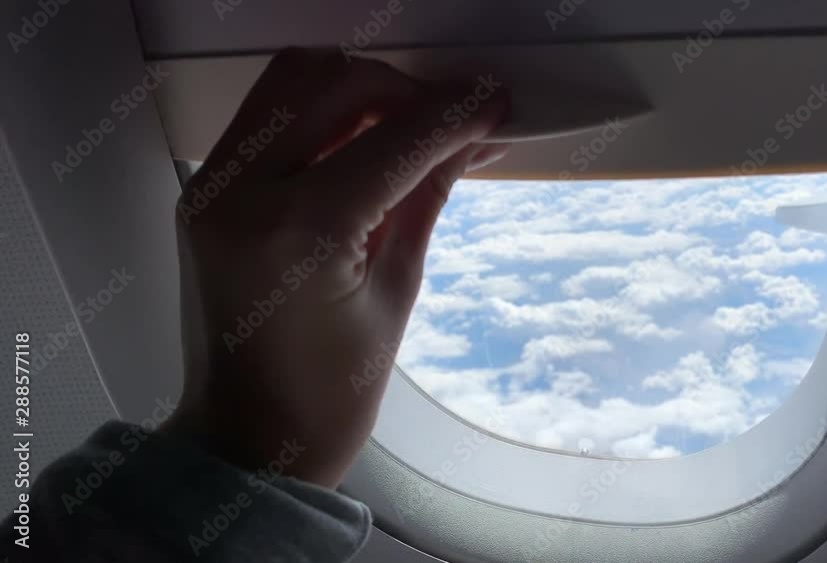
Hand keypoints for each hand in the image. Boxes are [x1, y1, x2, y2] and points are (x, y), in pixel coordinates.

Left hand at [161, 48, 509, 486]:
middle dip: (404, 90)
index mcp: (298, 233)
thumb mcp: (397, 293)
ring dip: (358, 91)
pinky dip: (321, 113)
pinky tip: (361, 146)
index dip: (453, 114)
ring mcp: (213, 188)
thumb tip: (471, 139)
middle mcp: (242, 194)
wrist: (248, 441)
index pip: (393, 139)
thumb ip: (428, 197)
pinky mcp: (205, 190)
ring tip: (405, 132)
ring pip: (292, 80)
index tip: (493, 103)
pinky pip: (268, 115)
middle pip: (334, 80)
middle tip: (449, 123)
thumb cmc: (326, 396)